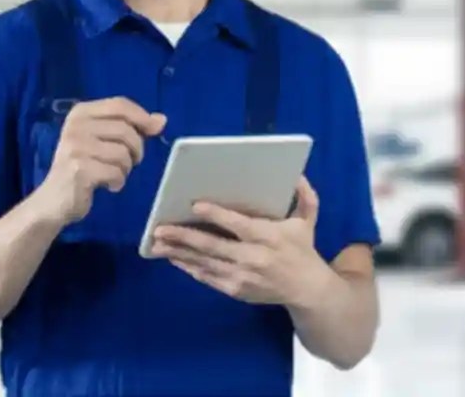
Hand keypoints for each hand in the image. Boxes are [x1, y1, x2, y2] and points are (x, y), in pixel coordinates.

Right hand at [34, 97, 165, 226]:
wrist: (54, 200)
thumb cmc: (82, 166)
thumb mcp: (104, 141)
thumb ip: (131, 127)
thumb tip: (161, 120)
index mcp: (80, 113)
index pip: (119, 104)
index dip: (142, 116)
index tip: (155, 129)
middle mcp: (75, 125)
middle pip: (125, 130)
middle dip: (136, 149)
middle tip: (129, 162)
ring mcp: (75, 146)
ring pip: (123, 153)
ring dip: (126, 168)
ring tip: (114, 174)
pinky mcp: (78, 169)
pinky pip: (116, 172)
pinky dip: (118, 182)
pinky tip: (108, 186)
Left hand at [151, 177, 333, 307]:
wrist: (307, 290)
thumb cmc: (303, 250)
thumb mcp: (308, 220)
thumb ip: (305, 196)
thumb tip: (296, 175)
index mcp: (268, 236)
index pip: (238, 225)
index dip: (216, 215)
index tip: (195, 206)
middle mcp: (252, 257)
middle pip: (212, 246)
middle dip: (184, 237)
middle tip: (160, 229)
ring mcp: (242, 276)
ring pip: (204, 262)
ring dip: (179, 253)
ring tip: (157, 245)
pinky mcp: (235, 290)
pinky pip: (207, 277)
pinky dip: (189, 268)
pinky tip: (174, 259)